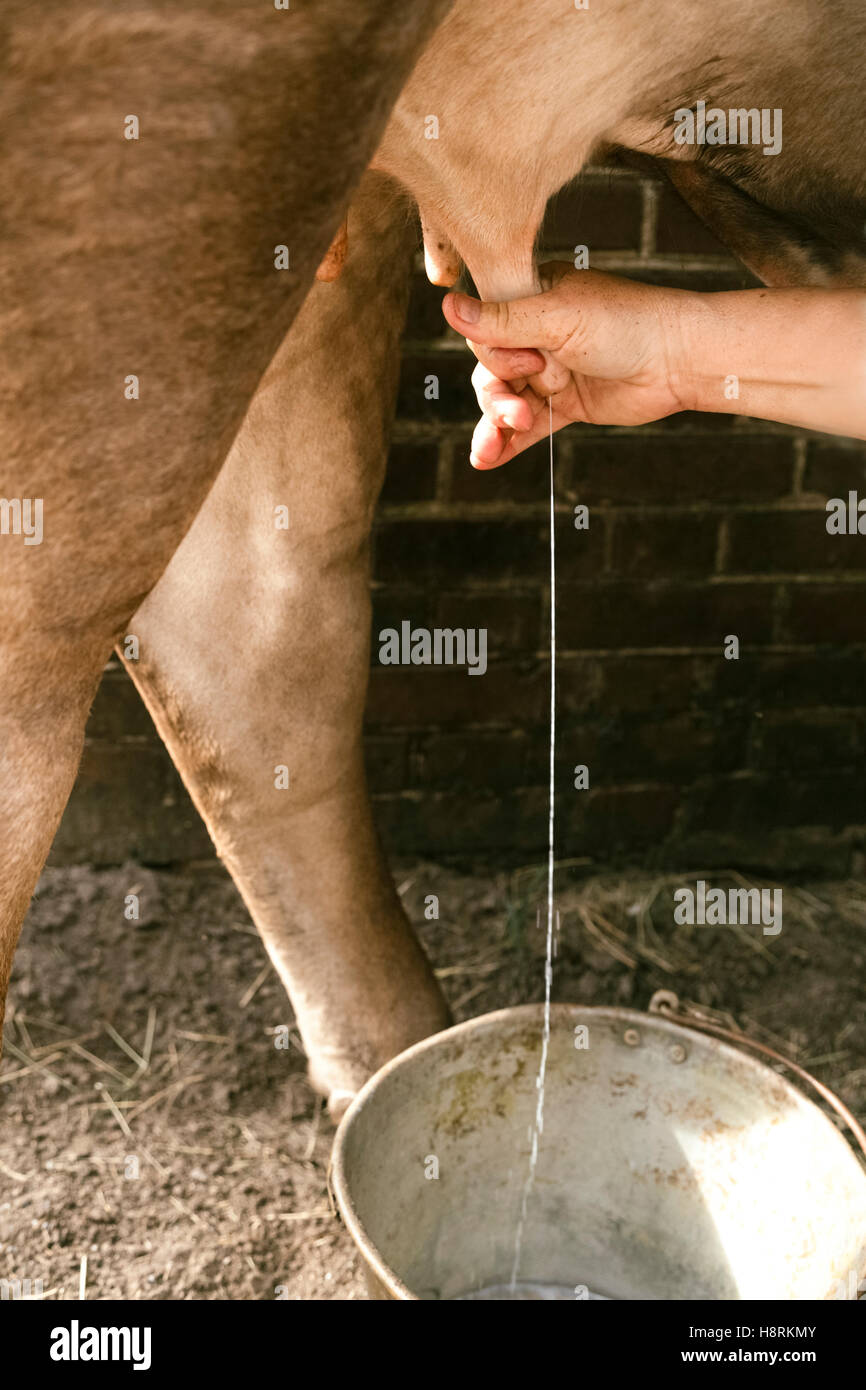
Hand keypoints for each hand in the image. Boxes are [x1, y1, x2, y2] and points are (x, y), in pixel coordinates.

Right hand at [442, 264, 692, 467]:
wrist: (681, 360)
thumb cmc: (627, 324)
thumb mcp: (558, 318)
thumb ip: (502, 320)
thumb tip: (447, 305)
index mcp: (532, 300)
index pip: (485, 331)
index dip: (498, 355)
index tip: (531, 362)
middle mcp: (537, 335)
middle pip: (491, 371)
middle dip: (498, 397)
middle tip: (520, 412)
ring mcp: (550, 372)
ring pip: (504, 402)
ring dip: (495, 425)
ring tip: (488, 451)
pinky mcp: (566, 405)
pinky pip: (528, 427)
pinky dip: (508, 442)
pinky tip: (487, 459)